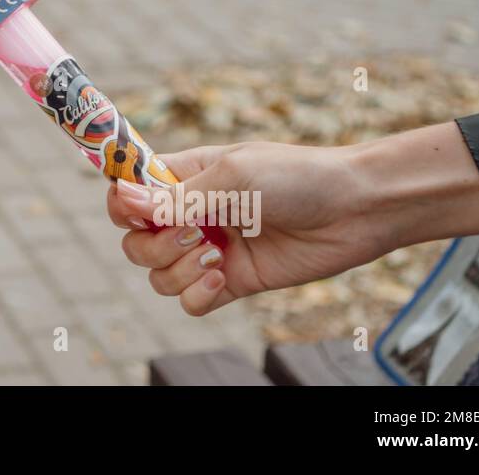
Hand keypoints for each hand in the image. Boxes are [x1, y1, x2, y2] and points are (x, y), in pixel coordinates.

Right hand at [106, 141, 388, 315]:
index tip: (137, 209)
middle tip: (193, 234)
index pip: (129, 192)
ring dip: (176, 269)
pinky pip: (188, 302)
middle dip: (153, 243)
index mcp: (185, 177)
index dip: (123, 203)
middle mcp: (191, 214)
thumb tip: (122, 197)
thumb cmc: (297, 177)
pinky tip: (220, 278)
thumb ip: (178, 196)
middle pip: (134, 240)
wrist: (355, 210)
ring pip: (157, 274)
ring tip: (215, 255)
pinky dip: (194, 294)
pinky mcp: (231, 281)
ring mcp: (209, 250)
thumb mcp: (233, 178)